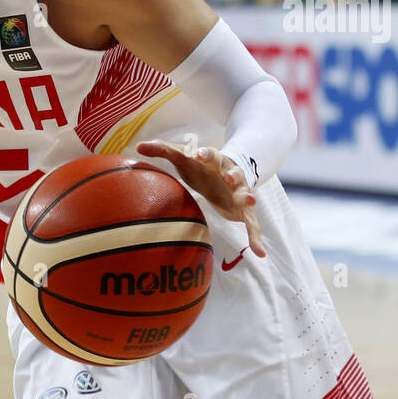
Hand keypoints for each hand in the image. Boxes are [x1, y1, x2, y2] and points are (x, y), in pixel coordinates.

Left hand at [136, 139, 264, 257]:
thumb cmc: (199, 166)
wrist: (225, 175)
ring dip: (247, 197)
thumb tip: (138, 145)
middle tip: (229, 178)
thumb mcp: (183, 158)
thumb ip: (163, 151)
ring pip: (245, 194)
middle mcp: (231, 174)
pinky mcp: (244, 210)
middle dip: (231, 175)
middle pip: (233, 172)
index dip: (205, 154)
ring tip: (251, 201)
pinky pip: (252, 224)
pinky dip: (255, 237)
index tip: (198, 155)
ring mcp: (240, 192)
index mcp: (215, 160)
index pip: (210, 154)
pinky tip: (259, 253)